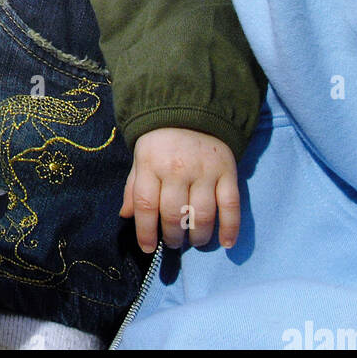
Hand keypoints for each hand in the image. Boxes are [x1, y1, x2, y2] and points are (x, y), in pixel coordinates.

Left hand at [120, 127, 240, 252]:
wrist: (192, 109)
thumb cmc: (161, 141)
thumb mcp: (141, 159)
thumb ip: (134, 187)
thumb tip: (126, 216)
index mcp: (151, 164)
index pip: (146, 205)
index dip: (145, 231)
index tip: (148, 248)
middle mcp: (178, 168)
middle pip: (175, 215)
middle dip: (172, 237)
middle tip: (173, 243)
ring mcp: (205, 170)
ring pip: (202, 215)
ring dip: (198, 237)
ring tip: (193, 241)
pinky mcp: (227, 171)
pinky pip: (231, 205)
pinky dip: (230, 228)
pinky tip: (225, 243)